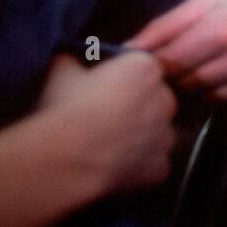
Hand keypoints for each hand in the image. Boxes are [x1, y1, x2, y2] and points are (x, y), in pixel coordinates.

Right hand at [36, 52, 177, 195]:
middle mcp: (165, 99)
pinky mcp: (160, 167)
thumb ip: (75, 61)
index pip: (142, 68)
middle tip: (104, 117)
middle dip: (135, 106)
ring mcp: (166, 135)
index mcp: (145, 69)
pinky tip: (115, 165)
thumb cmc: (65, 110)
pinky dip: (140, 165)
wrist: (67, 158)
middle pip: (155, 99)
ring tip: (107, 144)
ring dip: (140, 136)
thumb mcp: (60, 70)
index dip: (121, 79)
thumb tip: (72, 59)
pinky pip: (154, 163)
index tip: (103, 89)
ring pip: (157, 132)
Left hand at [126, 0, 226, 108]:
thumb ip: (164, 27)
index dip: (161, 62)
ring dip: (209, 85)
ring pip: (214, 98)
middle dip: (185, 74)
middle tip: (193, 59)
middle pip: (191, 84)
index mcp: (223, 30)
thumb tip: (125, 51)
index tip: (160, 59)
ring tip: (220, 63)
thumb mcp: (205, 1)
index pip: (171, 64)